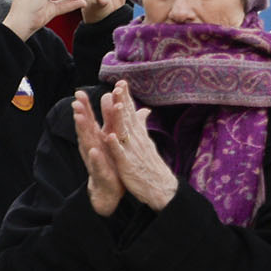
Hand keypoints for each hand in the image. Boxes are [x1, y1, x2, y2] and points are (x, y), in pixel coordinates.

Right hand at [72, 92, 122, 215]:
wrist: (111, 189)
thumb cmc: (110, 161)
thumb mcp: (112, 140)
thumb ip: (113, 122)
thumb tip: (114, 102)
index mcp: (96, 138)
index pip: (89, 120)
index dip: (85, 107)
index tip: (79, 92)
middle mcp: (92, 147)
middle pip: (85, 129)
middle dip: (80, 115)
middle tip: (76, 102)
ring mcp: (95, 159)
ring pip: (88, 144)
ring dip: (83, 132)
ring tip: (80, 120)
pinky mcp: (101, 172)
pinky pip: (97, 164)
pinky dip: (95, 157)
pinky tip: (93, 150)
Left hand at [97, 82, 176, 210]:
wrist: (160, 188)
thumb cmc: (151, 165)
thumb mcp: (146, 142)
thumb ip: (141, 125)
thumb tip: (144, 110)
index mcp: (138, 134)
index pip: (131, 113)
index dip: (126, 97)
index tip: (121, 82)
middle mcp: (136, 140)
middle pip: (128, 118)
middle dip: (123, 102)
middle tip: (119, 86)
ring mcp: (132, 152)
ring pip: (124, 133)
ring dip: (120, 119)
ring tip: (116, 105)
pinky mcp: (128, 165)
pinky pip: (121, 154)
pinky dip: (116, 145)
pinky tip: (110, 136)